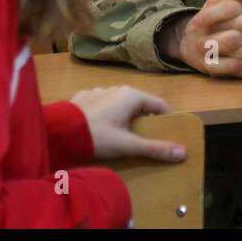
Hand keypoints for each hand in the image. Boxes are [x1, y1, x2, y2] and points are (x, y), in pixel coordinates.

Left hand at [70, 86, 185, 162]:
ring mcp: (98, 91)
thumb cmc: (98, 136)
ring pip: (119, 104)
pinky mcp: (82, 97)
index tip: (168, 135)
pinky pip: (101, 106)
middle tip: (144, 140)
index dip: (166, 120)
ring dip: (124, 118)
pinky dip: (105, 116)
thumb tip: (183, 152)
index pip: (159, 105)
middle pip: (139, 105)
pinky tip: (99, 130)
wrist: (58, 132)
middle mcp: (116, 88)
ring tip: (121, 137)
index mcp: (131, 96)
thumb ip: (155, 148)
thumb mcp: (128, 145)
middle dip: (143, 121)